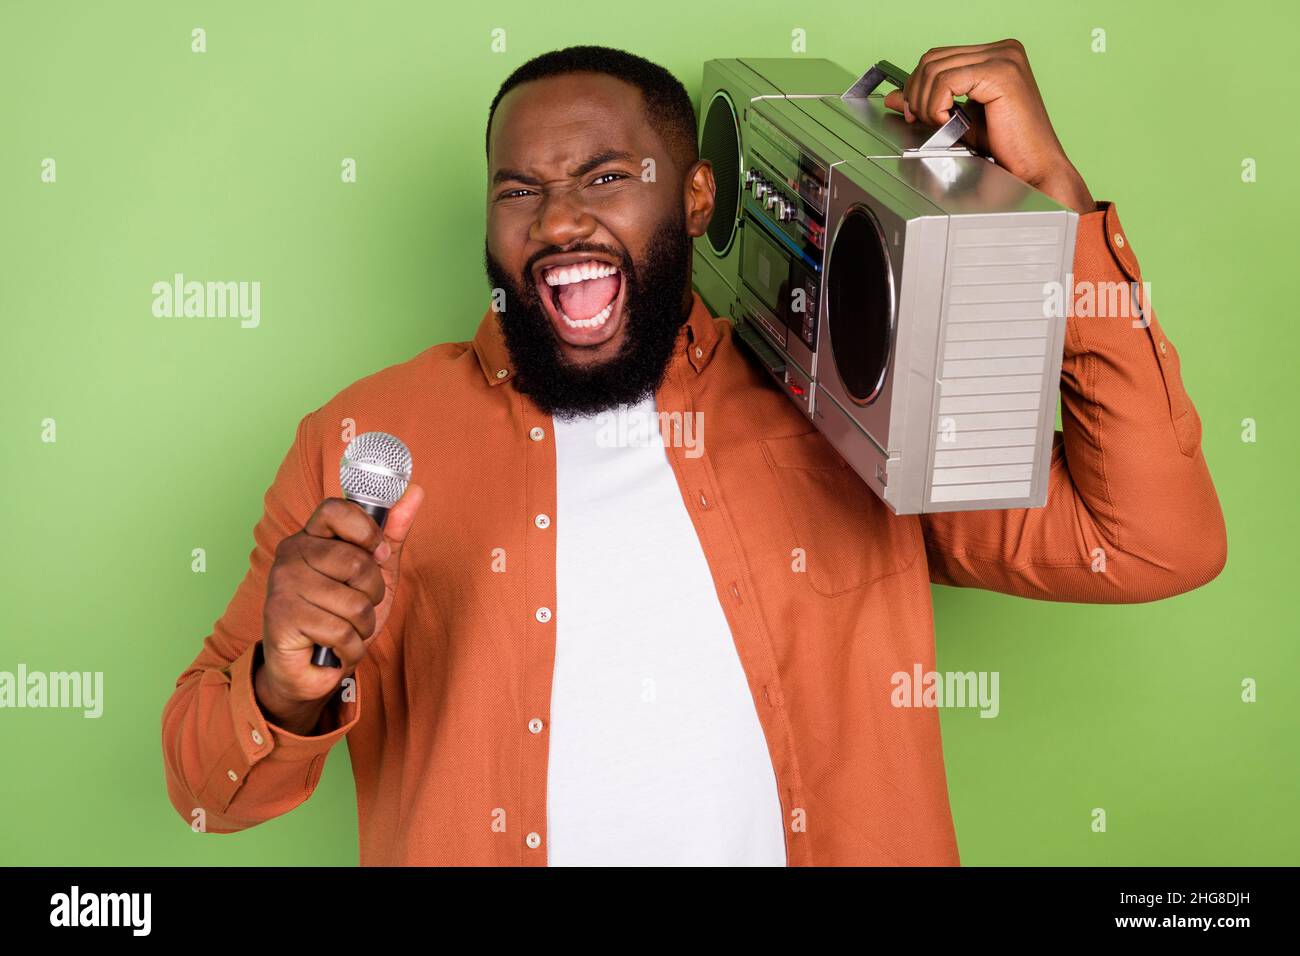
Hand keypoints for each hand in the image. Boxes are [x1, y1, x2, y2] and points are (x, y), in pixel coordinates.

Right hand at [255, 484, 423, 732]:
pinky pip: (340, 631)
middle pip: (355, 562)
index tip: (378, 552)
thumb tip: (416, 491)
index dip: (365, 529)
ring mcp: (283, 586)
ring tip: (345, 630)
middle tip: (358, 606)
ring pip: (352, 602)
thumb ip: (391, 534)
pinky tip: (336, 648)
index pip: (335, 509)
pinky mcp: (281, 619)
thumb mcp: (375, 573)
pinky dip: (351, 647)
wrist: (311, 669)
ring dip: (362, 626)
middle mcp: (291, 555)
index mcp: (311, 537)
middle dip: (372, 593)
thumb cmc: (341, 616)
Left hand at [883, 39, 1094, 212]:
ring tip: (940, 126)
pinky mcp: (1001, 73)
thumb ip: (929, 104)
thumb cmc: (1005, 151)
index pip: (938, 57)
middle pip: (933, 59)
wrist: (1033, 171)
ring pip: (935, 69)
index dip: (916, 85)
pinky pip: (946, 81)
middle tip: (920, 121)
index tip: (913, 113)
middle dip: (916, 94)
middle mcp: (1003, 50)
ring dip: (926, 103)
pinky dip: (937, 105)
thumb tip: (896, 97)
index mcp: (996, 55)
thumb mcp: (957, 121)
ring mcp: (1004, 58)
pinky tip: (949, 123)